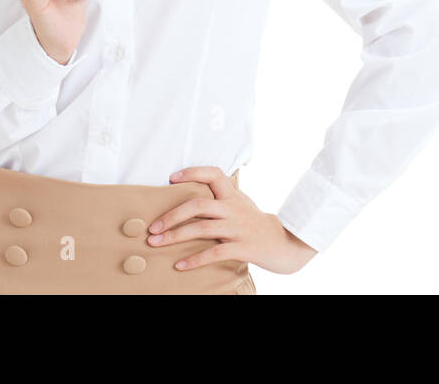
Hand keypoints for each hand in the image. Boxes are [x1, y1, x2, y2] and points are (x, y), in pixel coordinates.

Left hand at [147, 165, 318, 274]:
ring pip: (201, 228)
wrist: (286, 243)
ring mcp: (238, 228)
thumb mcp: (241, 204)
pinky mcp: (242, 247)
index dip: (192, 172)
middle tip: (152, 227)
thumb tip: (192, 197)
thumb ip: (222, 198)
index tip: (170, 178)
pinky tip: (180, 265)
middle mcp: (233, 208)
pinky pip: (214, 252)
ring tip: (156, 243)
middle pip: (198, 204)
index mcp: (233, 196)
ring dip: (175, 236)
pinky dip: (195, 259)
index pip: (213, 174)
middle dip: (171, 215)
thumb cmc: (256, 224)